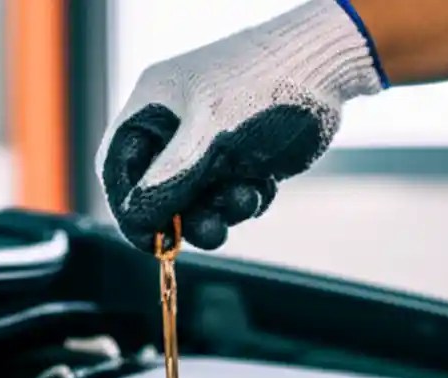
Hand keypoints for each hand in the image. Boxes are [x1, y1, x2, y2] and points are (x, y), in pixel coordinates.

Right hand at [96, 0, 383, 251]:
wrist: (329, 67)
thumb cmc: (262, 88)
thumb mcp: (211, 138)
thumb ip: (170, 180)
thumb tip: (133, 217)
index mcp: (153, 108)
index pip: (119, 167)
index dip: (129, 207)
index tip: (150, 241)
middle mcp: (177, 126)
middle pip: (160, 190)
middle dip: (185, 215)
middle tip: (210, 232)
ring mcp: (212, 142)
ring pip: (199, 199)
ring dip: (220, 210)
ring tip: (245, 197)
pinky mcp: (244, 157)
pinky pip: (230, 195)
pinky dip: (245, 199)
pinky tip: (264, 183)